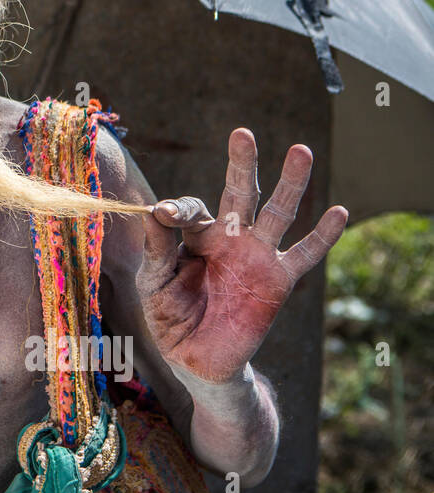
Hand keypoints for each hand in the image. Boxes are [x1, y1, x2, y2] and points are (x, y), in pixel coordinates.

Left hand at [137, 128, 347, 383]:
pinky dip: (323, 235)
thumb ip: (157, 249)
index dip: (177, 209)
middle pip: (239, 192)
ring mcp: (257, 255)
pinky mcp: (278, 280)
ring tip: (301, 151)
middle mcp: (229, 237)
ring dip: (290, 183)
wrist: (196, 359)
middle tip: (242, 133)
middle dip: (242, 164)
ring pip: (277, 212)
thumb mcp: (154, 282)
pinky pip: (305, 255)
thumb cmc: (170, 316)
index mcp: (195, 236)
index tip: (164, 213)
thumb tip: (153, 211)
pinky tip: (339, 212)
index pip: (189, 209)